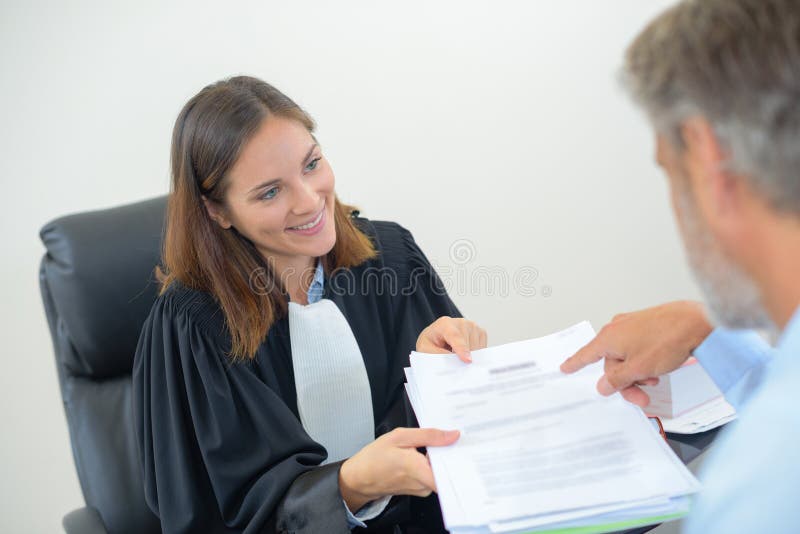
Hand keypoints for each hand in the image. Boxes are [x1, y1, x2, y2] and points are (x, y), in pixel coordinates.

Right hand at [339, 428, 459, 510]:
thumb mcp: (400, 436)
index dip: (462, 457)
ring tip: (436, 443)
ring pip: (440, 471)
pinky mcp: (420, 489)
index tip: (466, 443)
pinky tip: (427, 453)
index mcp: (418, 469)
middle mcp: (423, 484)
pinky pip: (433, 475)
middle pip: (448, 469)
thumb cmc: (375, 457)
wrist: (359, 478)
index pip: (451, 473)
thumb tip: (452, 435)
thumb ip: (428, 435)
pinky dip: (433, 463)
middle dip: (452, 452)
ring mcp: (422, 489)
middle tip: (454, 436)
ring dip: (441, 457)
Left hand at [416, 316, 487, 362]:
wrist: (436, 336)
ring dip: (470, 356)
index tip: (467, 360)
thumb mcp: (426, 350)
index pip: (455, 336)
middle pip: (468, 344)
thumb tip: (454, 363)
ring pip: (477, 348)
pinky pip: (482, 349)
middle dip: (465, 358)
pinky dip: (476, 354)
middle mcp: (461, 322)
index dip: (462, 349)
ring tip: (457, 355)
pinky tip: (465, 353)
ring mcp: (472, 326)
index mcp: (444, 324)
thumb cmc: (431, 342)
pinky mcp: (480, 332)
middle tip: (455, 365)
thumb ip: (438, 355)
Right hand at [560, 301, 712, 406]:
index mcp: (609, 337)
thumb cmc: (668, 339)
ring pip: (626, 357)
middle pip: (611, 362)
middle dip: (624, 382)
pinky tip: (658, 368)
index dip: (574, 364)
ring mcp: (631, 326)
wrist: (696, 322)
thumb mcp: (639, 368)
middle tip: (640, 396)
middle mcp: (617, 329)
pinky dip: (644, 361)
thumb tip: (602, 385)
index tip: (565, 368)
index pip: (585, 354)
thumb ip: (617, 380)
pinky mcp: (645, 326)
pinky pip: (636, 348)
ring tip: (654, 379)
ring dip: (637, 373)